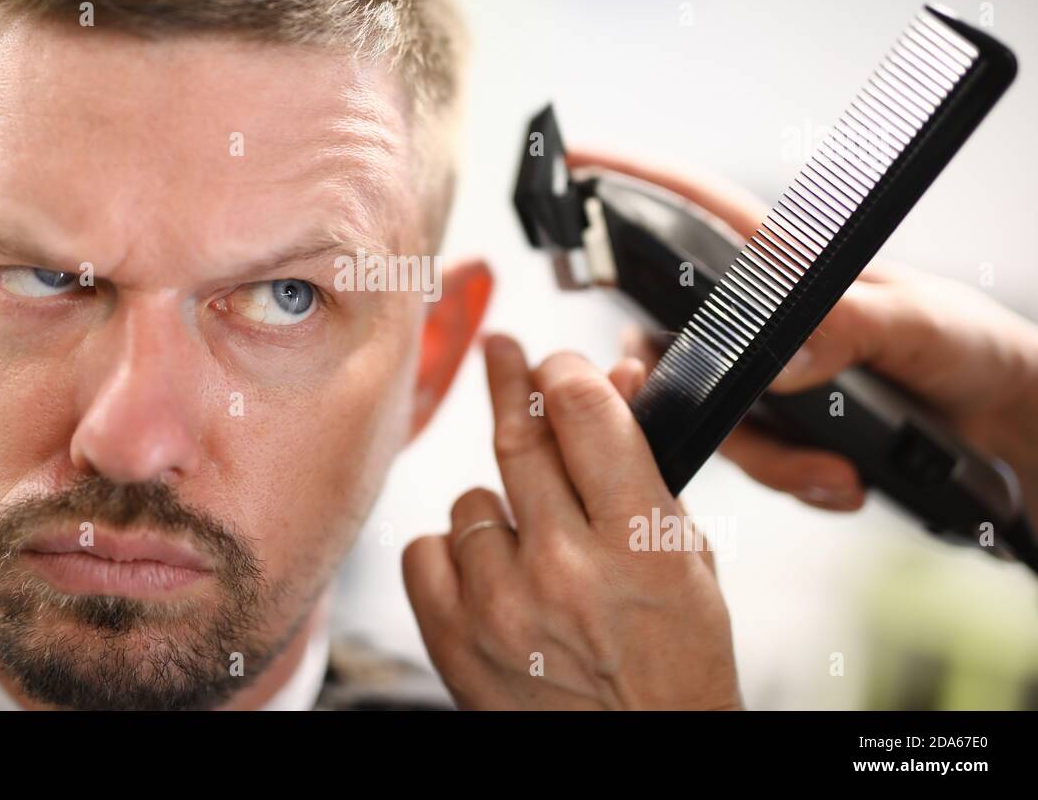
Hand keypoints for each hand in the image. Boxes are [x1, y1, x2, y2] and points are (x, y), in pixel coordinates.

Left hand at [402, 334, 741, 709]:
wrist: (645, 757)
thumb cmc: (675, 659)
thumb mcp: (688, 556)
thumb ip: (648, 463)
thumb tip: (616, 376)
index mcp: (638, 545)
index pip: (582, 411)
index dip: (563, 367)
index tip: (552, 361)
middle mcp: (564, 571)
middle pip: (515, 436)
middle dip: (511, 382)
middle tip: (504, 355)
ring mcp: (499, 608)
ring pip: (469, 498)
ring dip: (499, 507)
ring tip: (535, 550)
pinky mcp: (453, 641)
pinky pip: (424, 549)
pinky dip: (453, 554)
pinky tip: (490, 577)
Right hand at [567, 148, 1037, 525]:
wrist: (1001, 427)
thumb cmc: (968, 345)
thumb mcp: (924, 323)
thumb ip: (854, 327)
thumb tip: (780, 358)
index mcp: (784, 262)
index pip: (695, 205)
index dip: (629, 177)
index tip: (570, 165)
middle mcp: (755, 317)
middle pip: (668, 339)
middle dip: (675, 390)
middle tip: (714, 419)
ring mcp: (759, 377)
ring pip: (703, 414)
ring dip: (768, 457)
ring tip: (837, 474)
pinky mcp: (776, 429)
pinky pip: (747, 460)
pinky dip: (792, 480)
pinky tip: (842, 482)